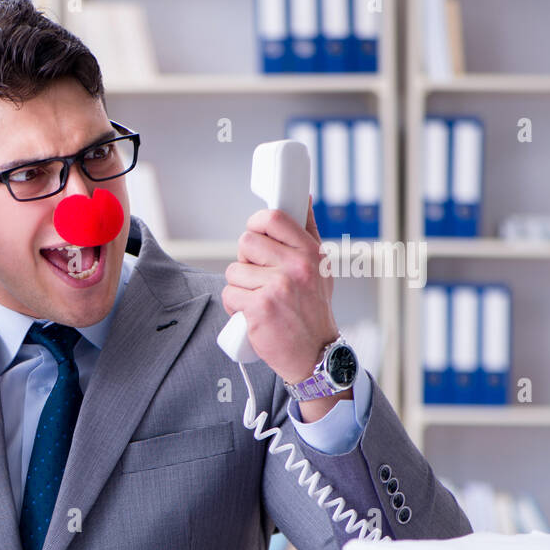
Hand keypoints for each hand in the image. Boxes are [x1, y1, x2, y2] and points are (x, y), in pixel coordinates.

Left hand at [221, 200, 341, 388]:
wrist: (314, 353)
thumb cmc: (313, 309)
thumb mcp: (321, 267)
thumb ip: (308, 232)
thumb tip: (304, 196)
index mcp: (310, 252)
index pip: (273, 217)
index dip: (256, 224)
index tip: (256, 234)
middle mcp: (296, 267)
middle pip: (246, 242)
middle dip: (245, 260)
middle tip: (258, 277)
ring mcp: (277, 287)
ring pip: (233, 271)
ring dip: (239, 286)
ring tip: (257, 299)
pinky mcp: (259, 308)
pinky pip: (229, 294)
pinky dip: (235, 306)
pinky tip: (251, 314)